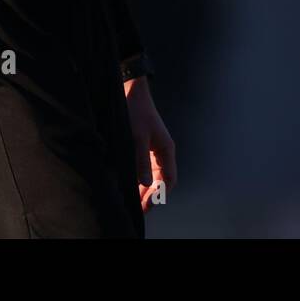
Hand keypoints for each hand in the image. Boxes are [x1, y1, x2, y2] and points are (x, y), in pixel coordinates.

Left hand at [124, 75, 175, 213]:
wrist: (131, 92)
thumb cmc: (135, 113)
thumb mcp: (137, 138)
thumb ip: (141, 161)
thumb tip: (145, 183)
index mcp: (166, 149)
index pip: (168, 179)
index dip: (159, 194)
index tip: (147, 205)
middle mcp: (162, 151)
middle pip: (161, 180)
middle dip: (152, 195)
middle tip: (139, 208)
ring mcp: (154, 148)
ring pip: (153, 175)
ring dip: (145, 188)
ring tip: (134, 200)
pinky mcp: (145, 146)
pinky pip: (146, 168)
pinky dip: (140, 178)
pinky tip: (131, 184)